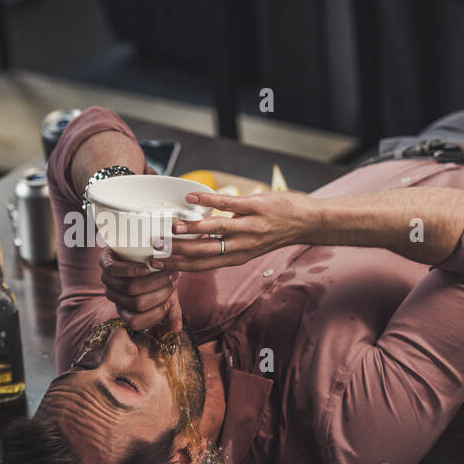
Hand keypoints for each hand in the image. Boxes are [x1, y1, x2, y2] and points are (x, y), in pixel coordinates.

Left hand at [99, 248, 182, 331]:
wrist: (146, 248)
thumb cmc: (157, 273)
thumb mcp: (166, 293)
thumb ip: (171, 310)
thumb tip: (177, 330)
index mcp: (126, 309)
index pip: (136, 322)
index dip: (155, 314)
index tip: (169, 302)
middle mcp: (115, 298)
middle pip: (137, 303)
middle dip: (160, 293)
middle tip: (173, 281)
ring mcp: (108, 281)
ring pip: (129, 288)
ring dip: (152, 281)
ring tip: (166, 271)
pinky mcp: (105, 263)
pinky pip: (114, 271)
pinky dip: (131, 270)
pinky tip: (145, 268)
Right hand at [155, 190, 317, 272]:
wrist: (306, 222)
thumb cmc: (275, 232)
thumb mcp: (248, 247)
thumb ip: (225, 245)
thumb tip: (197, 240)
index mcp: (236, 257)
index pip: (202, 265)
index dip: (178, 265)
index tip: (158, 262)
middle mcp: (242, 246)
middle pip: (204, 252)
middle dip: (178, 250)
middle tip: (157, 245)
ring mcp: (249, 227)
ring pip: (215, 229)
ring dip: (192, 228)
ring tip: (173, 226)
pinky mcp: (256, 207)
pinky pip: (228, 204)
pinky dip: (208, 201)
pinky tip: (192, 198)